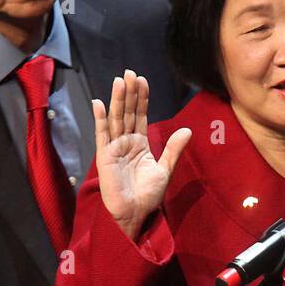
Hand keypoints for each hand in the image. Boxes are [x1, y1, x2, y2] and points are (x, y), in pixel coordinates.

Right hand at [93, 70, 190, 238]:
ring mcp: (114, 148)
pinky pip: (102, 134)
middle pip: (127, 113)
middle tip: (130, 73)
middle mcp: (126, 142)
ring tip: (120, 81)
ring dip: (117, 100)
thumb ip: (173, 149)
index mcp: (140, 144)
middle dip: (129, 93)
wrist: (136, 213)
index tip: (143, 81)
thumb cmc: (148, 195)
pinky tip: (98, 102)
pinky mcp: (105, 156)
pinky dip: (100, 119)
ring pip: (116, 119)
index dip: (142, 99)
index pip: (140, 116)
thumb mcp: (165, 170)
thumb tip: (187, 130)